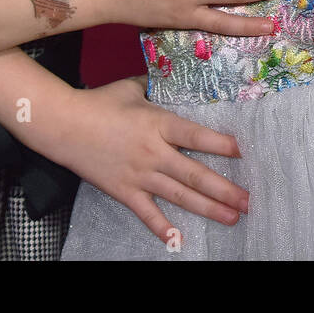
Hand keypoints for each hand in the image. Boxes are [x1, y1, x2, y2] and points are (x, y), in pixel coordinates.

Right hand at [51, 76, 249, 246]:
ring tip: (233, 218)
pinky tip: (178, 241)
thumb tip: (170, 71)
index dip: (221, 145)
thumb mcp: (131, 87)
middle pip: (195, 174)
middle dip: (225, 190)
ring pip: (180, 196)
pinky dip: (162, 229)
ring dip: (208, 209)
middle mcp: (154, 152)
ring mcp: (140, 175)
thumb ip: (154, 84)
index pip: (196, 136)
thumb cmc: (99, 102)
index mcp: (158, 123)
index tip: (243, 152)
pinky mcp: (125, 191)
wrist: (64, 125)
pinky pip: (147, 213)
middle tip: (249, 201)